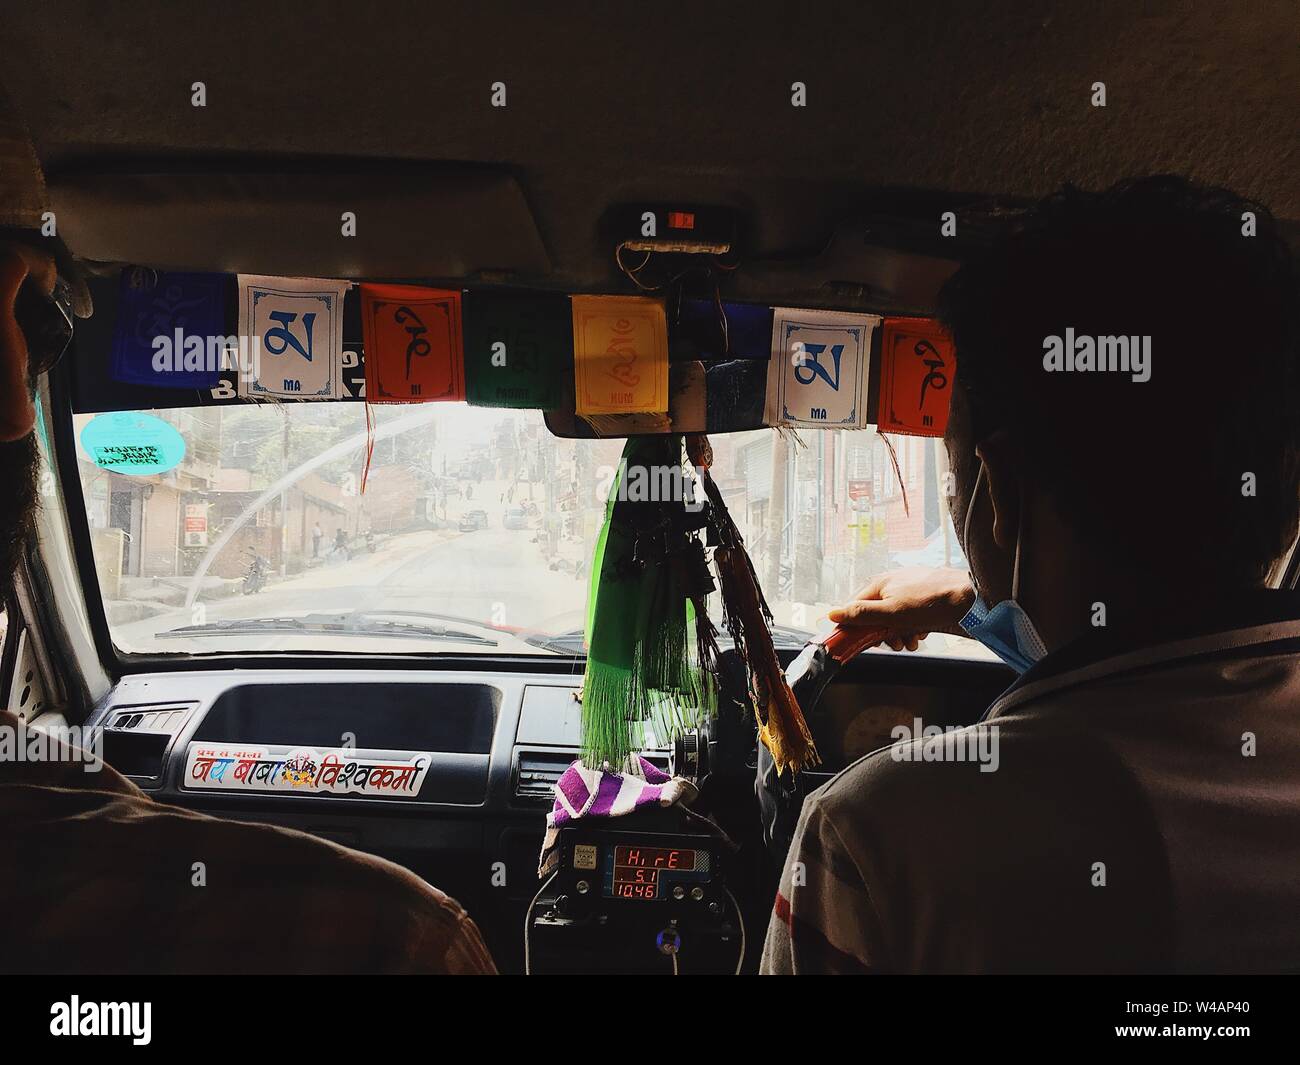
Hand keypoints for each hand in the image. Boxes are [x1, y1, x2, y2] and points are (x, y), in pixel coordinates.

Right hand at [826, 567, 975, 650]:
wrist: (970, 598)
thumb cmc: (931, 602)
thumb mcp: (891, 612)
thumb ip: (861, 614)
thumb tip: (832, 614)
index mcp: (879, 585)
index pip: (854, 608)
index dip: (854, 627)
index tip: (858, 642)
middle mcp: (892, 587)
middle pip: (874, 616)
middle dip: (881, 634)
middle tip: (893, 642)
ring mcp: (908, 593)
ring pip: (893, 620)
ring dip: (899, 635)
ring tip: (911, 640)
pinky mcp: (924, 602)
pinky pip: (910, 619)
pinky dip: (913, 629)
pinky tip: (921, 634)